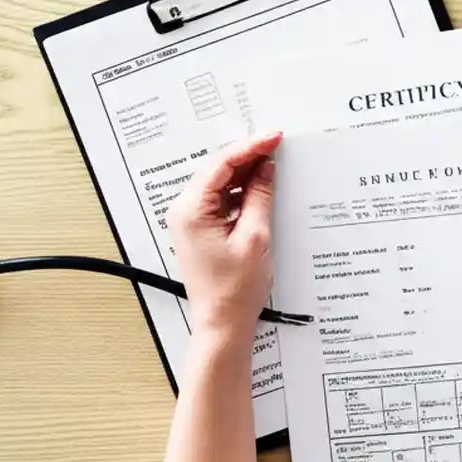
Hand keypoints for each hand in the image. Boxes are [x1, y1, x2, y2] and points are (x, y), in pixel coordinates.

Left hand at [166, 131, 281, 344]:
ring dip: (246, 172)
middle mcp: (184, 211)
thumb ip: (260, 197)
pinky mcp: (200, 228)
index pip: (221, 164)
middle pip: (218, 169)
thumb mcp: (255, 237)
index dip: (250, 147)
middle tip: (277, 145)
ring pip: (220, 182)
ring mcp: (191, 220)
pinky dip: (241, 190)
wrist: (222, 323)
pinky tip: (261, 187)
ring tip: (273, 164)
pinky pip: (221, 198)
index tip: (273, 138)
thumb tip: (266, 169)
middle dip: (248, 156)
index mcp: (191, 211)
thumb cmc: (234, 290)